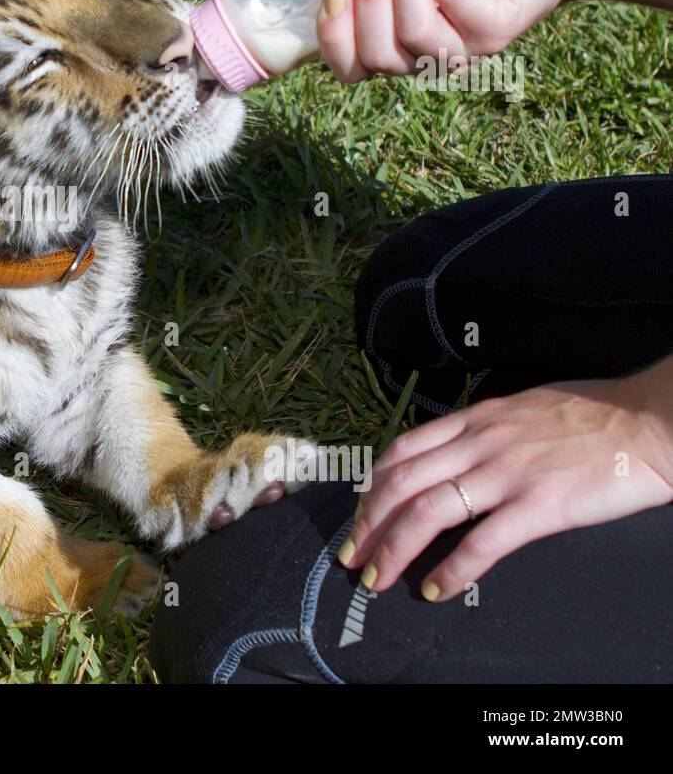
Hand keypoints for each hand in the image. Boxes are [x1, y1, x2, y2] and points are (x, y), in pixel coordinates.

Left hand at [338, 359, 672, 600]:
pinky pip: (482, 542)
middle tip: (353, 555)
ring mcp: (506, 473)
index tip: (358, 513)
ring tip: (378, 578)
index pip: (402, 450)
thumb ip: (486, 430)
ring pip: (427, 512)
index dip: (371, 485)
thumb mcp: (523, 408)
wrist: (648, 420)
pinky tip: (437, 589)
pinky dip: (452, 570)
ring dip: (394, 549)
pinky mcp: (538, 505)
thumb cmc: (595, 413)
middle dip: (367, 524)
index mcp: (476, 419)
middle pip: (401, 483)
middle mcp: (480, 443)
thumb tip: (459, 450)